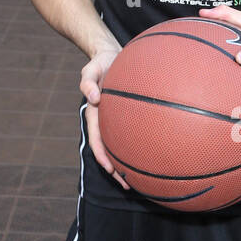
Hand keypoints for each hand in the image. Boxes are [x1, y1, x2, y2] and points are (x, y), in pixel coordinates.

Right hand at [79, 45, 128, 189]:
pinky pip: (134, 133)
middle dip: (117, 170)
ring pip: (122, 146)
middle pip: (110, 151)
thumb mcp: (91, 68)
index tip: (110, 170)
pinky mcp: (128, 115)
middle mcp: (105, 120)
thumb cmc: (102, 62)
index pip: (97, 141)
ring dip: (129, 163)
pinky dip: (140, 145)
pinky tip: (153, 153)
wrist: (111, 55)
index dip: (102, 156)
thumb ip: (87, 81)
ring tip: (142, 179)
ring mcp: (116, 119)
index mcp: (95, 114)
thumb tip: (91, 98)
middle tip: (129, 185)